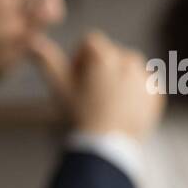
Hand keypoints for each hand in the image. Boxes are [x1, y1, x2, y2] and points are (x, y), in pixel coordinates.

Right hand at [27, 30, 162, 140]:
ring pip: (129, 69)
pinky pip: (144, 86)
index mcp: (104, 55)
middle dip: (100, 69)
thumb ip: (47, 61)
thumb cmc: (78, 115)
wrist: (106, 146)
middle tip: (90, 96)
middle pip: (111, 55)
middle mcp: (129, 59)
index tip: (76, 80)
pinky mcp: (156, 93)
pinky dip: (134, 94)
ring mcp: (145, 77)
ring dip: (118, 80)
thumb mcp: (59, 87)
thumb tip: (31, 41)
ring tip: (106, 104)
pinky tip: (121, 111)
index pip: (90, 42)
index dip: (79, 60)